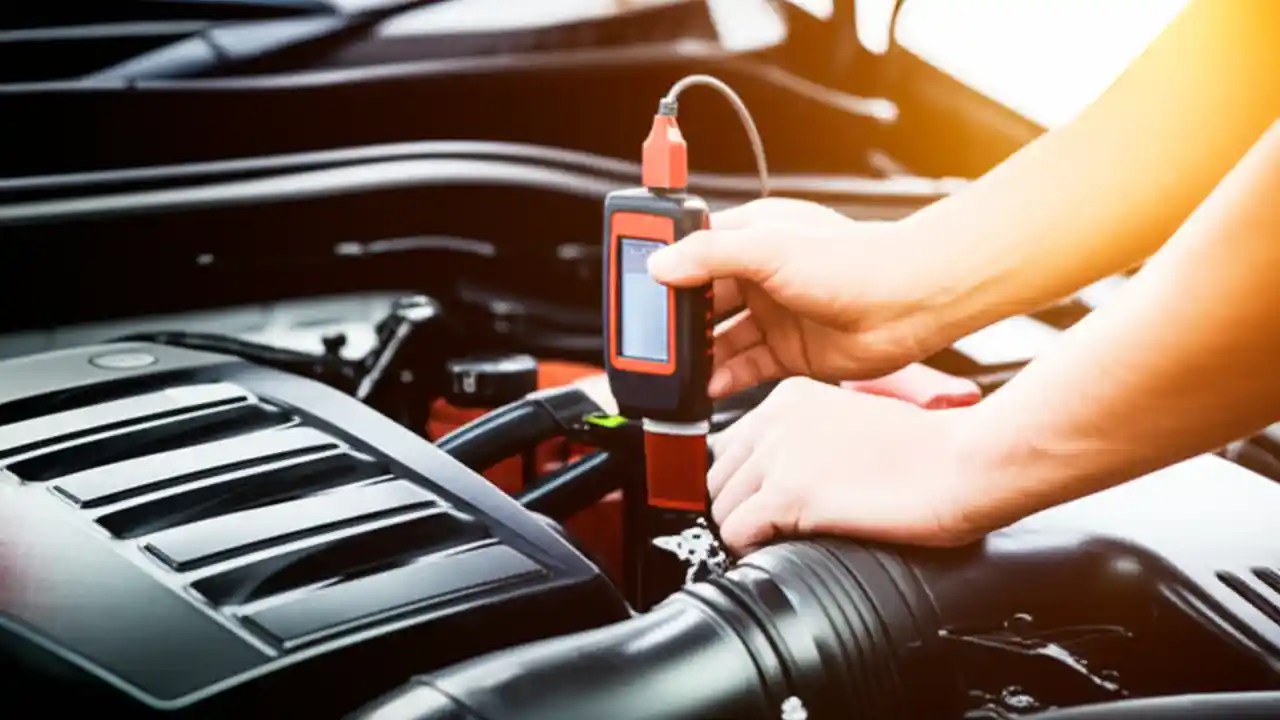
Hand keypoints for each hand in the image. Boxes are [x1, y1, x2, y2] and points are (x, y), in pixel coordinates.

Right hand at [648, 197, 960, 397]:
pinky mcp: (792, 351)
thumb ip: (710, 256)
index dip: (667, 268)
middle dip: (677, 321)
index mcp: (754, 236)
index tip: (640, 288)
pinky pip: (746, 367)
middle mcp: (761, 274)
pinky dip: (724, 377)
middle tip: (650, 339)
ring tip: (674, 369)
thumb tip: (663, 265)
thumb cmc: (856, 261)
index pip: (694, 249)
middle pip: (702, 299)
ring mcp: (776, 314)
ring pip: (722, 337)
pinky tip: (708, 386)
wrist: (910, 302)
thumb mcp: (769, 249)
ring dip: (698, 354)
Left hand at [708, 377, 993, 554]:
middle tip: (777, 527)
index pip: (730, 445)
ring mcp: (779, 454)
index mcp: (790, 396)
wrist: (962, 463)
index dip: (746, 482)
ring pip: (721, 507)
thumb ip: (807, 438)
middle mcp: (775, 419)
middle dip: (743, 507)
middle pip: (718, 477)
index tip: (766, 501)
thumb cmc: (929, 451)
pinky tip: (782, 548)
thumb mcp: (850, 422)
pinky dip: (751, 549)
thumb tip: (777, 477)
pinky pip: (735, 533)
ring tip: (786, 539)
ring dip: (748, 530)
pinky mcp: (789, 493)